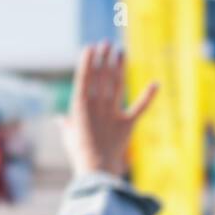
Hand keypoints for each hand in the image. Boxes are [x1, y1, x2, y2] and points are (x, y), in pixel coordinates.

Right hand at [61, 41, 157, 176]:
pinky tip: (156, 83)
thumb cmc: (79, 154)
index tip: (91, 47)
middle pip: (101, 77)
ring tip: (121, 52)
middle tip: (108, 43)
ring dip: (119, 67)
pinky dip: (149, 96)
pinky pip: (139, 108)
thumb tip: (58, 119)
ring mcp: (112, 114)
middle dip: (105, 59)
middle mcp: (96, 106)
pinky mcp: (127, 124)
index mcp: (79, 107)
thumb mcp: (69, 137)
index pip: (84, 78)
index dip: (88, 61)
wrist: (95, 170)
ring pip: (117, 85)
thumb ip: (65, 125)